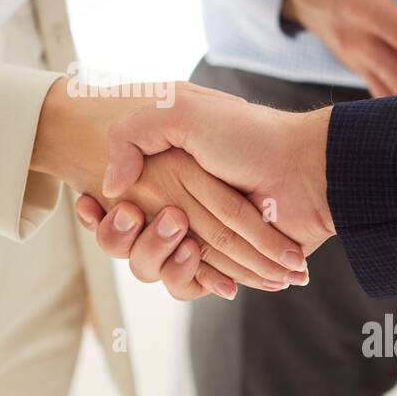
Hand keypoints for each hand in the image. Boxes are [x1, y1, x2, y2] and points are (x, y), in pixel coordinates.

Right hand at [31, 79, 308, 299]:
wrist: (308, 172)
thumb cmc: (249, 135)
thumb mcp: (184, 110)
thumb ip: (131, 133)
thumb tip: (110, 187)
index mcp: (158, 169)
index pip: (106, 201)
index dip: (93, 209)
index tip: (88, 202)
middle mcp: (172, 203)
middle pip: (121, 241)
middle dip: (124, 236)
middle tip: (137, 217)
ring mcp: (195, 236)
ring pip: (149, 268)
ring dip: (158, 257)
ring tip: (185, 240)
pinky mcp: (222, 264)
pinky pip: (188, 285)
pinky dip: (196, 280)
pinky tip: (206, 267)